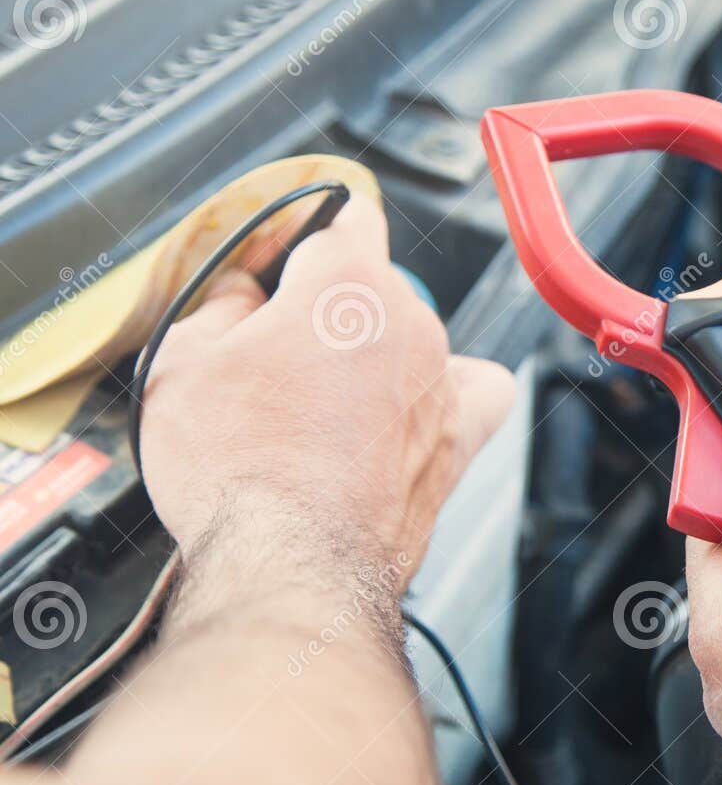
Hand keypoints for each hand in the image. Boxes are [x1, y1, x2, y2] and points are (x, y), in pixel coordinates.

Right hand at [139, 196, 515, 610]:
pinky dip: (449, 393)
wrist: (292, 564)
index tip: (288, 248)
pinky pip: (475, 393)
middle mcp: (411, 325)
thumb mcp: (183, 363)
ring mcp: (442, 385)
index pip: (344, 220)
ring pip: (413, 340)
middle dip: (327, 311)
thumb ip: (221, 306)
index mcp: (348, 285)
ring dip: (375, 358)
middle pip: (373, 288)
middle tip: (274, 357)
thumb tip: (245, 295)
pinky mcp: (459, 442)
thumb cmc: (240, 472)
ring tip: (320, 406)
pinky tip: (414, 408)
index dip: (306, 231)